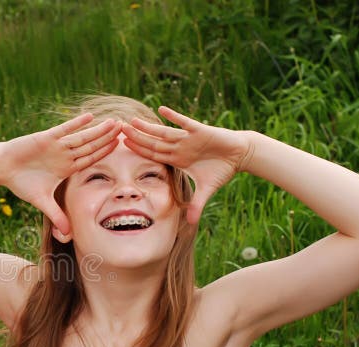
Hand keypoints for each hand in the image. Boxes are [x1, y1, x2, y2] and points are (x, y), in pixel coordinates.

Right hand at [0, 114, 120, 234]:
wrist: (2, 168)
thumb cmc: (21, 183)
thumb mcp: (41, 201)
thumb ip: (56, 215)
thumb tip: (68, 236)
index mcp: (66, 168)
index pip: (91, 159)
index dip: (106, 153)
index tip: (121, 146)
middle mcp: (64, 155)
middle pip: (91, 146)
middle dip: (108, 138)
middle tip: (126, 129)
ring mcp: (56, 146)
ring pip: (82, 137)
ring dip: (98, 130)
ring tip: (114, 122)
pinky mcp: (46, 138)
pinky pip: (64, 129)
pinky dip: (76, 123)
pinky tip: (90, 117)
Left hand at [121, 106, 252, 223]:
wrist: (240, 154)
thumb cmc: (221, 169)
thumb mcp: (207, 189)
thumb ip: (197, 204)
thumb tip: (191, 223)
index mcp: (177, 159)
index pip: (153, 154)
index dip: (138, 150)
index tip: (121, 145)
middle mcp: (179, 147)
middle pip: (153, 142)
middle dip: (136, 137)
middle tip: (118, 129)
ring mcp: (188, 138)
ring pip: (164, 132)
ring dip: (148, 127)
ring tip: (132, 121)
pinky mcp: (200, 131)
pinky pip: (185, 123)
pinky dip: (174, 117)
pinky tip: (162, 110)